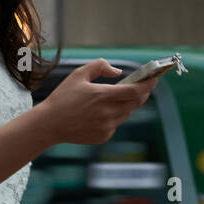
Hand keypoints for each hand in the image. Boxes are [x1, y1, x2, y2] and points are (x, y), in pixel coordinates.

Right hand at [38, 58, 159, 146]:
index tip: (154, 78)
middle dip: (142, 93)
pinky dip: (113, 116)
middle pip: (136, 103)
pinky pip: (115, 124)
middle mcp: (108, 113)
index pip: (136, 91)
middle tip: (143, 85)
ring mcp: (107, 126)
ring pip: (126, 114)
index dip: (148, 84)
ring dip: (126, 105)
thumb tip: (119, 72)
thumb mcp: (79, 74)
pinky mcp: (104, 136)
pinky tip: (99, 113)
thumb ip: (100, 66)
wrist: (50, 124)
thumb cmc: (63, 97)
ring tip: (116, 98)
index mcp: (103, 95)